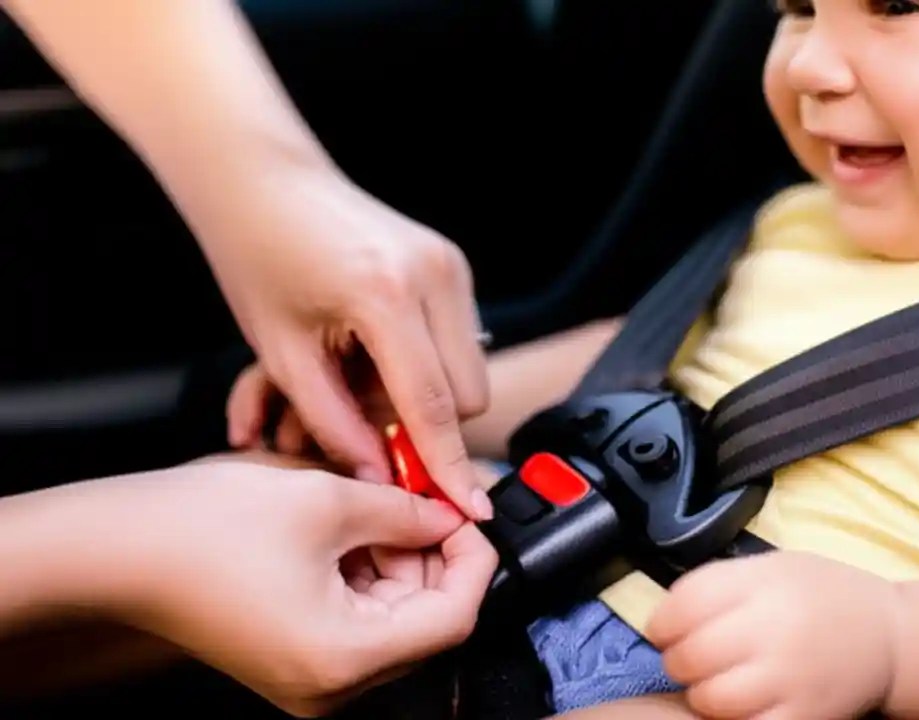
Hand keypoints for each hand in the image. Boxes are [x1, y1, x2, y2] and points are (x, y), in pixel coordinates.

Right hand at [76, 455, 496, 716]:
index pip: (454, 618)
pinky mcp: (292, 659)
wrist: (118, 548)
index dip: (470, 558)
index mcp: (345, 658)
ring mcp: (309, 678)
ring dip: (397, 558)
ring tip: (374, 506)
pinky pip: (356, 619)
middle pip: (425, 620)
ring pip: (393, 616)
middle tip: (424, 497)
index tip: (464, 513)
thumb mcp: (328, 502)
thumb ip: (407, 512)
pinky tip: (346, 530)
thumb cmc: (203, 529)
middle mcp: (330, 686)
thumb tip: (449, 516)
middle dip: (432, 554)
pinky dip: (365, 572)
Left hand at [195, 167, 491, 519]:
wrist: (264, 183)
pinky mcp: (451, 263)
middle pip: (467, 395)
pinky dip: (420, 360)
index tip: (470, 509)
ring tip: (355, 369)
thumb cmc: (259, 255)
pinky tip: (371, 344)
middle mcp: (432, 275)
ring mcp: (449, 264)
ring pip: (466, 370)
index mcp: (384, 295)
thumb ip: (334, 422)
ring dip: (419, 390)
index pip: (434, 405)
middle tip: (360, 415)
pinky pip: (456, 340)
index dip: (449, 465)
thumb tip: (377, 473)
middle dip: (424, 423)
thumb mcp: (282, 352)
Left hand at [646, 552, 900, 719]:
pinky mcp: (804, 716)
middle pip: (690, 655)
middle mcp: (775, 628)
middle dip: (678, 660)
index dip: (662, 622)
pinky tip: (746, 704)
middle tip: (693, 658)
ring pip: (710, 699)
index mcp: (764, 583)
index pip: (684, 604)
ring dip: (702, 694)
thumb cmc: (823, 595)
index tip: (666, 630)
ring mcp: (790, 677)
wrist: (890, 636)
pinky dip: (736, 719)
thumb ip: (722, 584)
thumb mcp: (773, 567)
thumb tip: (666, 614)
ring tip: (719, 682)